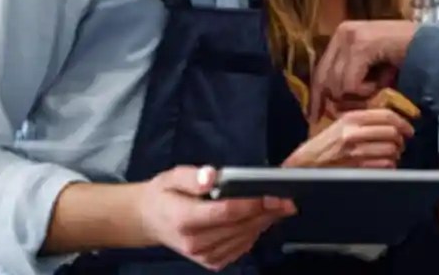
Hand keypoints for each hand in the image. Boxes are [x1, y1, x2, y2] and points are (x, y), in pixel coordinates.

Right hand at [136, 165, 295, 271]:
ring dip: (263, 223)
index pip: (225, 212)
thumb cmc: (164, 195)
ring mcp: (203, 256)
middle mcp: (194, 242)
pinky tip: (260, 220)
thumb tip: (210, 176)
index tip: (273, 194)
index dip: (252, 204)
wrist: (150, 220)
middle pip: (239, 227)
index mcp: (184, 219)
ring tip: (279, 208)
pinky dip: (253, 234)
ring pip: (243, 239)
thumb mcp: (172, 176)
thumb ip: (193, 177)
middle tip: (287, 200)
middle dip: (266, 213)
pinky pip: (239, 248)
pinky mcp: (210, 262)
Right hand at [283, 108, 415, 168]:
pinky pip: (385, 165)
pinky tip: (383, 166)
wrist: (303, 165)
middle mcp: (354, 132)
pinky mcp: (357, 169)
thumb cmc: (322, 146)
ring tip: (391, 156)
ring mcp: (356, 152)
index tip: (408, 130)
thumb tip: (391, 122)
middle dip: (400, 140)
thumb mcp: (340, 125)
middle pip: (392, 132)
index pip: (387, 116)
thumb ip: (363, 121)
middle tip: (399, 144)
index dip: (403, 123)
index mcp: (351, 118)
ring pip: (391, 150)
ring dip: (395, 155)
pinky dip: (389, 166)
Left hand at [310, 20, 417, 119]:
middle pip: (323, 79)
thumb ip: (350, 79)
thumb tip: (330, 104)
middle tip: (346, 116)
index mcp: (342, 35)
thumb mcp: (370, 69)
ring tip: (378, 88)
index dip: (318, 96)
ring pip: (337, 85)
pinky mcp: (360, 46)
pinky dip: (366, 91)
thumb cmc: (404, 60)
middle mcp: (342, 32)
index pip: (320, 71)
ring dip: (358, 95)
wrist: (431, 47)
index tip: (315, 116)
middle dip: (334, 101)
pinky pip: (350, 84)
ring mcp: (350, 37)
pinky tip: (382, 83)